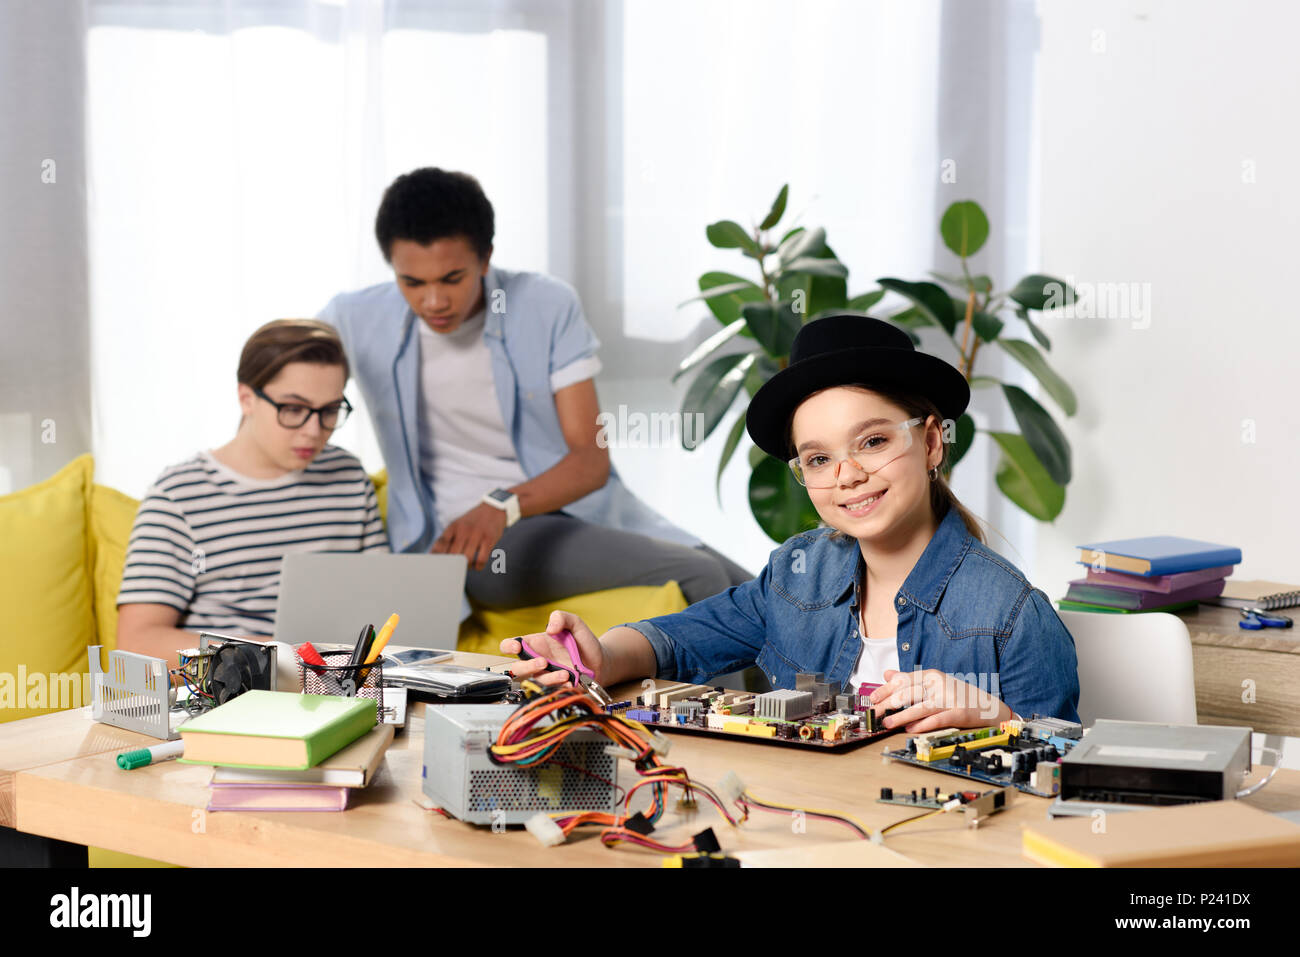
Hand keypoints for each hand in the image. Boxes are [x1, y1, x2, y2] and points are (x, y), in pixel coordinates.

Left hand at [432, 502, 506, 570]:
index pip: (440, 544)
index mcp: (453, 526)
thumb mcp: (457, 525)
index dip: (436, 557)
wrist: (493, 508)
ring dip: (466, 567)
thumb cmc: (472, 521)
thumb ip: (447, 538)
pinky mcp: (489, 539)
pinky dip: (478, 567)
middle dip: (452, 565)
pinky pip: (481, 559)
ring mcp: (477, 534)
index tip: (437, 565)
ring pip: (467, 559)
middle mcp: (464, 530)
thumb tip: (434, 555)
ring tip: (467, 566)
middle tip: (454, 569)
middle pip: (453, 555)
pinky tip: (477, 566)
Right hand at [500, 610, 605, 687]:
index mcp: (535, 644)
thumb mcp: (575, 623)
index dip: (508, 646)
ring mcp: (546, 675)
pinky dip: (560, 687)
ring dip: (548, 678)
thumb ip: (562, 617)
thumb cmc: (583, 642)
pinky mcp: (557, 687)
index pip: (510, 646)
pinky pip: (551, 691)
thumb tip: (550, 627)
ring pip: (534, 681)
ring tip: (565, 673)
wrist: (601, 661)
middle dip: (526, 667)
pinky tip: (571, 682)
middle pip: (516, 669)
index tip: (516, 647)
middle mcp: (537, 661)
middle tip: (543, 662)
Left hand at [869, 668, 1010, 732]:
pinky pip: (936, 719)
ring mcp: (949, 698)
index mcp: (931, 675)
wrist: (989, 706)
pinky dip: (922, 724)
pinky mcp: (958, 713)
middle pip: (907, 693)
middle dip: (887, 704)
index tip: (872, 698)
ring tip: (886, 723)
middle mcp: (939, 684)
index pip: (903, 680)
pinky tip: (910, 729)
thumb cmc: (957, 696)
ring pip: (919, 707)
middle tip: (874, 714)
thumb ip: (910, 680)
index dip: (885, 689)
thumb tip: (887, 674)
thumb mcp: (934, 684)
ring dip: (900, 716)